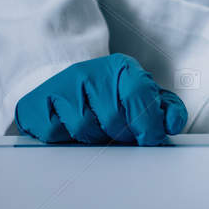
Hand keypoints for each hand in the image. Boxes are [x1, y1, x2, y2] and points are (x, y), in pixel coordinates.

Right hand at [14, 54, 188, 144]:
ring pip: (83, 127)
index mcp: (122, 68)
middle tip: (119, 136)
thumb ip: (164, 109)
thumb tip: (172, 123)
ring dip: (92, 138)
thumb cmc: (109, 98)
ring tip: (94, 131)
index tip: (151, 139)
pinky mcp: (36, 102)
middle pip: (112, 116)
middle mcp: (91, 71)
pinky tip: (68, 131)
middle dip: (120, 134)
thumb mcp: (141, 98)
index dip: (148, 121)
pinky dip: (63, 140)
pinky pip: (54, 133)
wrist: (66, 89)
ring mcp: (62, 84)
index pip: (139, 92)